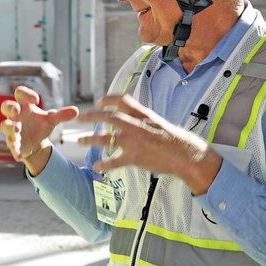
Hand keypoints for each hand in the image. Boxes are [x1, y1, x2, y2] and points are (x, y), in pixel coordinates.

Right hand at [0, 86, 78, 175]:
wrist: (37, 143)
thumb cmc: (41, 125)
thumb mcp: (52, 120)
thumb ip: (62, 115)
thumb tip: (76, 111)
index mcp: (24, 106)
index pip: (20, 94)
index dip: (26, 94)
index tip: (36, 100)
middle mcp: (16, 116)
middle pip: (5, 106)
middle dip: (10, 107)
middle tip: (17, 111)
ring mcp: (13, 130)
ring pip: (5, 125)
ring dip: (10, 127)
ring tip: (18, 129)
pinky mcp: (13, 143)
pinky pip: (10, 145)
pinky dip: (14, 149)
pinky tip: (18, 155)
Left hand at [76, 94, 221, 194]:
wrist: (185, 154)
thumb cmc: (172, 138)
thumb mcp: (156, 122)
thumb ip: (141, 119)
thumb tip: (129, 116)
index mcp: (142, 115)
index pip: (122, 100)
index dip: (108, 100)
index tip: (99, 102)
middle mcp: (136, 126)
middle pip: (109, 117)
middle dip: (92, 116)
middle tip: (80, 117)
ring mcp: (134, 142)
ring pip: (106, 138)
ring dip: (91, 139)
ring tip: (80, 141)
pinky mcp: (134, 158)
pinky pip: (114, 161)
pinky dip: (104, 164)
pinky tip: (97, 166)